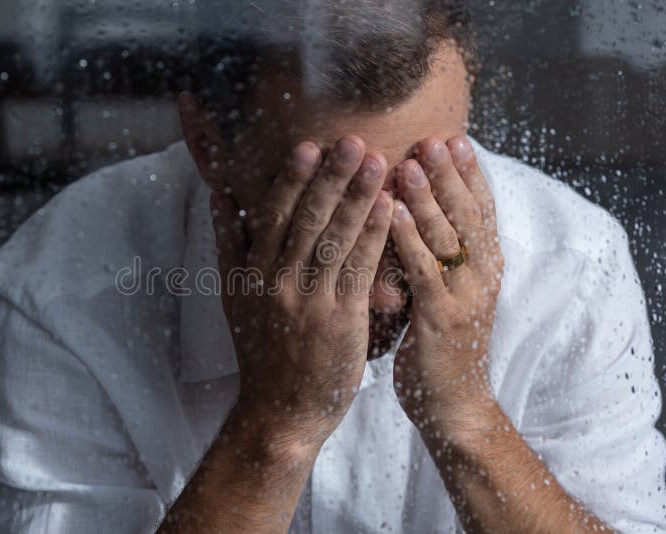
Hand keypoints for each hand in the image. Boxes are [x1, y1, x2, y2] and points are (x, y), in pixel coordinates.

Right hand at [210, 136, 392, 447]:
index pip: (269, 215)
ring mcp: (307, 300)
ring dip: (355, 195)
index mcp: (249, 272)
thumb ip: (228, 243)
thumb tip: (218, 194)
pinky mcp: (339, 320)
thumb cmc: (261, 350)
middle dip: (329, 176)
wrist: (278, 410)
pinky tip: (389, 206)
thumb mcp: (232, 296)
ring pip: (333, 237)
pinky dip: (374, 234)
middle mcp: (275, 281)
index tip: (308, 145)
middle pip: (304, 218)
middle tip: (351, 138)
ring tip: (375, 159)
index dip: (290, 179)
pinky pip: (358, 268)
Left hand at [390, 136, 503, 434]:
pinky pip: (423, 270)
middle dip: (450, 174)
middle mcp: (482, 276)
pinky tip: (390, 211)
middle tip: (433, 137)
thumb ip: (438, 259)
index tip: (453, 138)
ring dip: (429, 198)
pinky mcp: (442, 319)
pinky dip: (407, 238)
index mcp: (484, 268)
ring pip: (449, 237)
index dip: (469, 174)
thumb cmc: (441, 346)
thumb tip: (418, 220)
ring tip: (410, 162)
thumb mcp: (446, 295)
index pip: (481, 210)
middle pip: (469, 214)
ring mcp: (465, 297)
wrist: (454, 406)